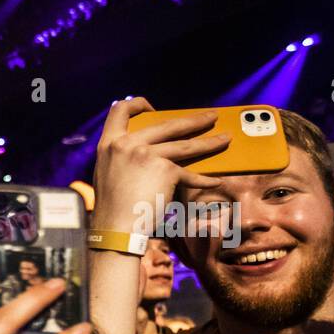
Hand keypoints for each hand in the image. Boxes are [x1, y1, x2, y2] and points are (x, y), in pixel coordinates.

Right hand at [92, 97, 228, 234]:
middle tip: (210, 117)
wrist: (114, 229)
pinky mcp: (165, 170)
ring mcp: (146, 155)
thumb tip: (148, 149)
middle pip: (166, 124)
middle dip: (193, 120)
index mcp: (109, 143)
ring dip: (210, 142)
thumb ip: (122, 157)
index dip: (138, 105)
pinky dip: (203, 180)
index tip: (153, 109)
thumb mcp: (107, 172)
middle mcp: (127, 144)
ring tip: (226, 139)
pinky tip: (215, 180)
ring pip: (186, 144)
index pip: (120, 109)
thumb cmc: (112, 207)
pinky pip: (190, 174)